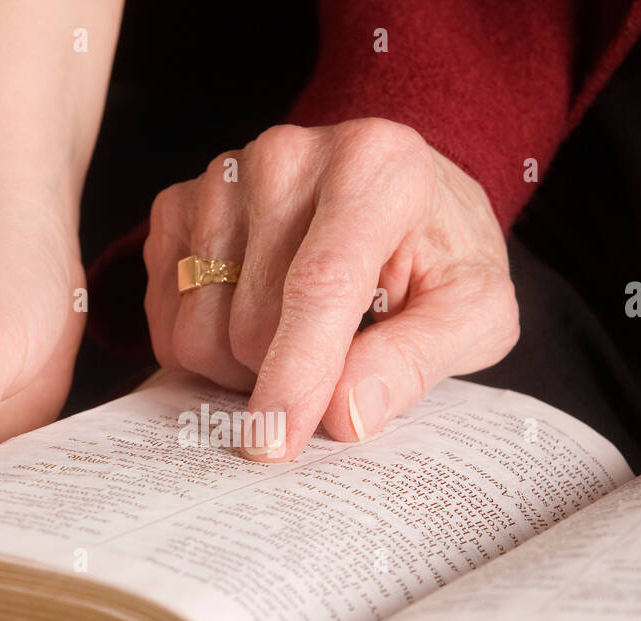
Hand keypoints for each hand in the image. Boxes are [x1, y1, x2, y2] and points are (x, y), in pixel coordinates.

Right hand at [143, 118, 518, 459]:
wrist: (396, 197)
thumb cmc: (438, 256)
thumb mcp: (475, 311)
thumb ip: (420, 359)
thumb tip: (346, 413)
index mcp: (376, 167)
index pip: (319, 285)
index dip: (296, 375)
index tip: (277, 443)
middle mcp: (287, 156)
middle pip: (251, 322)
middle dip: (283, 380)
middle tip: (332, 369)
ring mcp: (222, 176)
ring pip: (198, 328)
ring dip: (241, 370)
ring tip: (295, 342)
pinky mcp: (178, 203)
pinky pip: (165, 318)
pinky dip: (205, 348)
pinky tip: (252, 323)